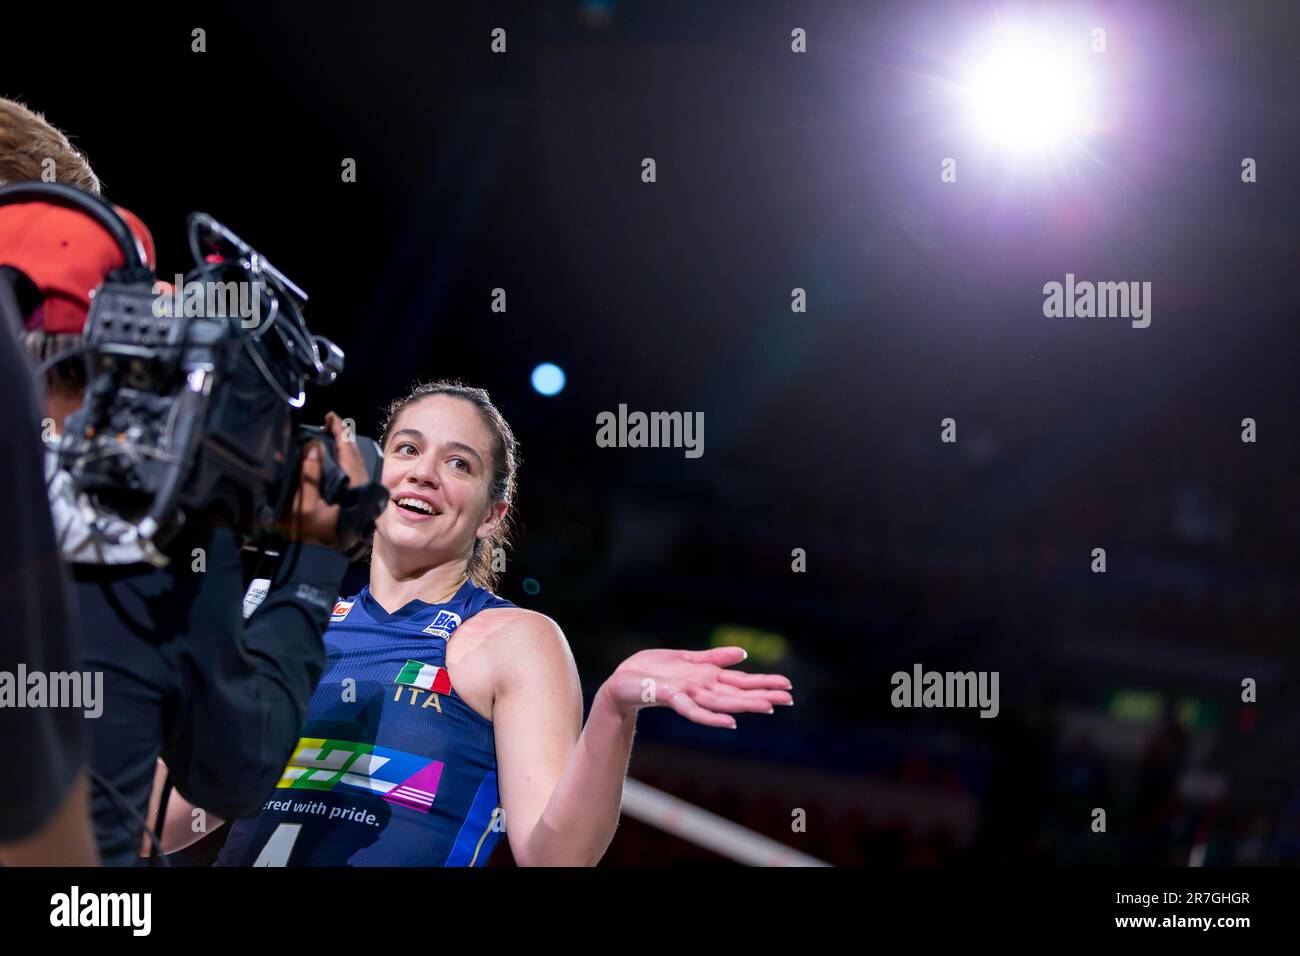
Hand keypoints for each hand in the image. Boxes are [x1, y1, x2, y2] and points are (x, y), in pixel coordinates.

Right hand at [285, 411, 363, 546]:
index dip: (340, 433)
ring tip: (327, 434)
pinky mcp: (347, 503)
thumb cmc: (309, 534)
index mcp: (351, 488)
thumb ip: (309, 475)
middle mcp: (357, 490)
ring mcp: (353, 497)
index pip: (348, 452)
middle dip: (340, 438)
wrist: (316, 564)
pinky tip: (326, 458)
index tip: (331, 417)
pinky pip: (345, 474)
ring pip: (350, 465)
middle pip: (351, 457)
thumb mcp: (305, 505)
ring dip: (339, 449)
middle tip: (328, 422)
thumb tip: (313, 446)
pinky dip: (337, 462)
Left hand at [599, 647, 792, 728]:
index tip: (788, 686)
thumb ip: (714, 658)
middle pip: (737, 693)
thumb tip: (743, 654)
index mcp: (708, 678)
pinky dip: (712, 718)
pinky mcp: (672, 698)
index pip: (742, 682)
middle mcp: (702, 689)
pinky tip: (728, 723)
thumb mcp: (687, 658)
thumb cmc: (652, 670)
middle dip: (763, 695)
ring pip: (722, 702)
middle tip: (789, 699)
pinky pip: (694, 710)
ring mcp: (689, 695)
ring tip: (768, 707)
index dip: (764, 683)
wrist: (622, 682)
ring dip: (745, 705)